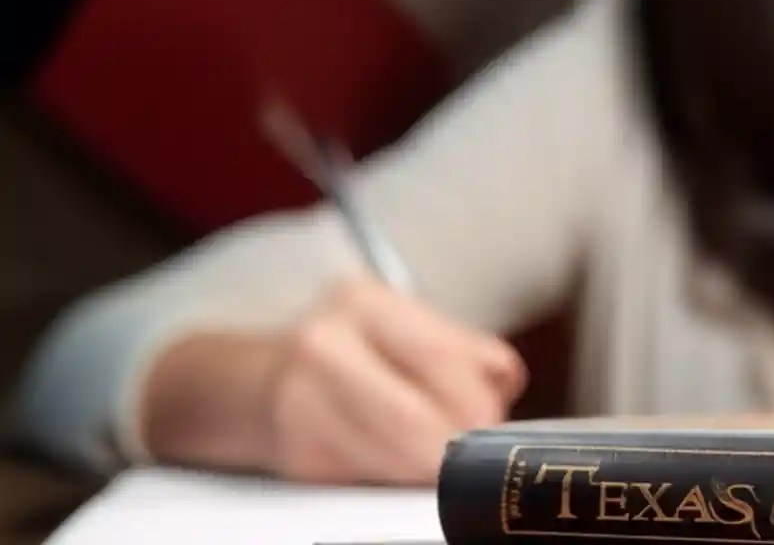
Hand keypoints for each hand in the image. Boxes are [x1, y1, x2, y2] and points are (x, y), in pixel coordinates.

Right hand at [142, 279, 526, 485]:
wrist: (256, 385)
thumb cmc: (358, 358)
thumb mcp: (408, 330)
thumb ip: (466, 353)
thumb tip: (504, 386)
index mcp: (365, 302)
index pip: (443, 359)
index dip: (477, 407)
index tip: (492, 429)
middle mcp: (323, 345)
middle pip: (415, 420)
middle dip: (455, 448)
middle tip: (471, 460)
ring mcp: (298, 404)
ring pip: (391, 461)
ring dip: (426, 472)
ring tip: (437, 466)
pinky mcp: (293, 457)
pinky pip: (364, 481)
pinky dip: (392, 483)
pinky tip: (395, 472)